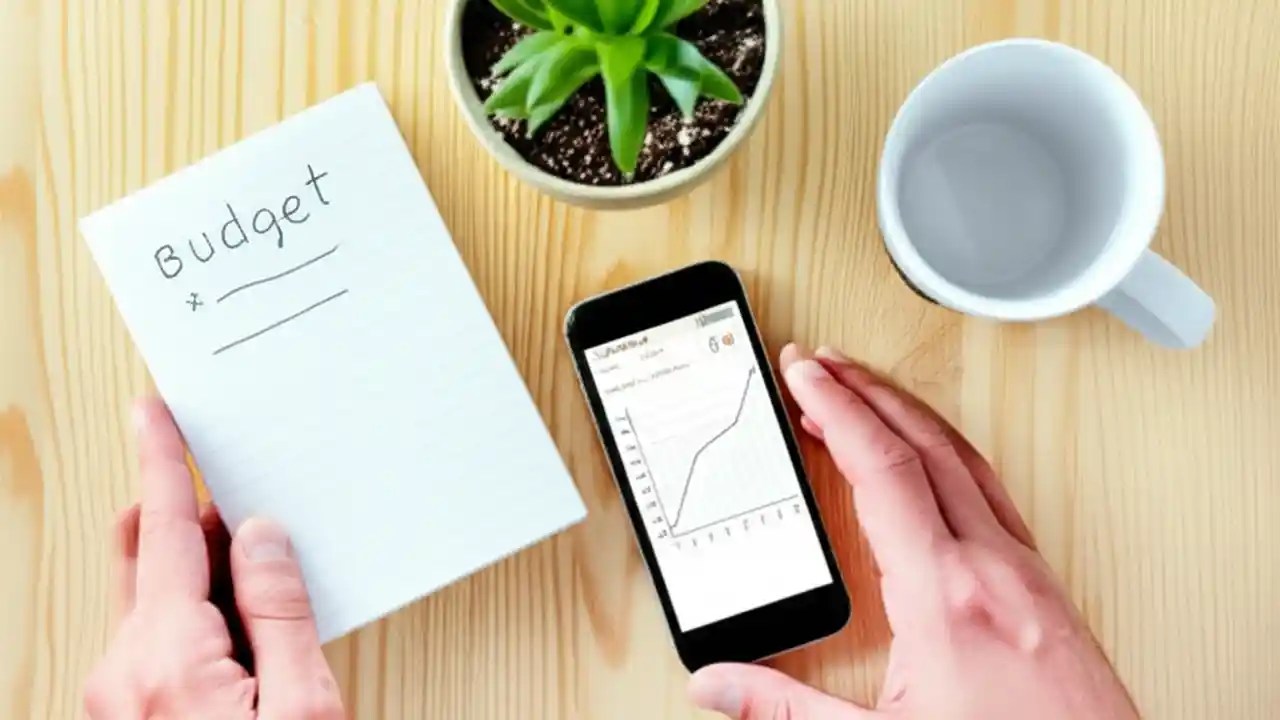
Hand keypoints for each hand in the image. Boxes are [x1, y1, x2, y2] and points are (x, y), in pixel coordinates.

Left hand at [84, 399, 343, 719]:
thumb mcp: (303, 706)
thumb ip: (281, 615)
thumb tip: (263, 539)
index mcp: (167, 661)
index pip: (163, 534)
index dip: (163, 464)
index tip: (153, 415)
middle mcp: (125, 673)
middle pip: (152, 559)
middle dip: (201, 525)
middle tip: (255, 519)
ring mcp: (120, 696)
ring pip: (159, 599)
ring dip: (210, 584)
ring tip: (275, 616)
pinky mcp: (129, 712)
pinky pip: (160, 638)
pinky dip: (203, 620)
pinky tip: (254, 646)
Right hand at [688, 345, 1137, 719]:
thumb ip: (785, 709)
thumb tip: (718, 684)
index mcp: (945, 593)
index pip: (881, 467)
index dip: (836, 408)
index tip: (805, 372)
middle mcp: (992, 566)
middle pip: (922, 443)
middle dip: (864, 390)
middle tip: (821, 363)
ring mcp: (1025, 571)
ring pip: (962, 458)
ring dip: (905, 414)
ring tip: (862, 394)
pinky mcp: (1044, 586)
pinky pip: (989, 488)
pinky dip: (945, 451)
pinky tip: (928, 459)